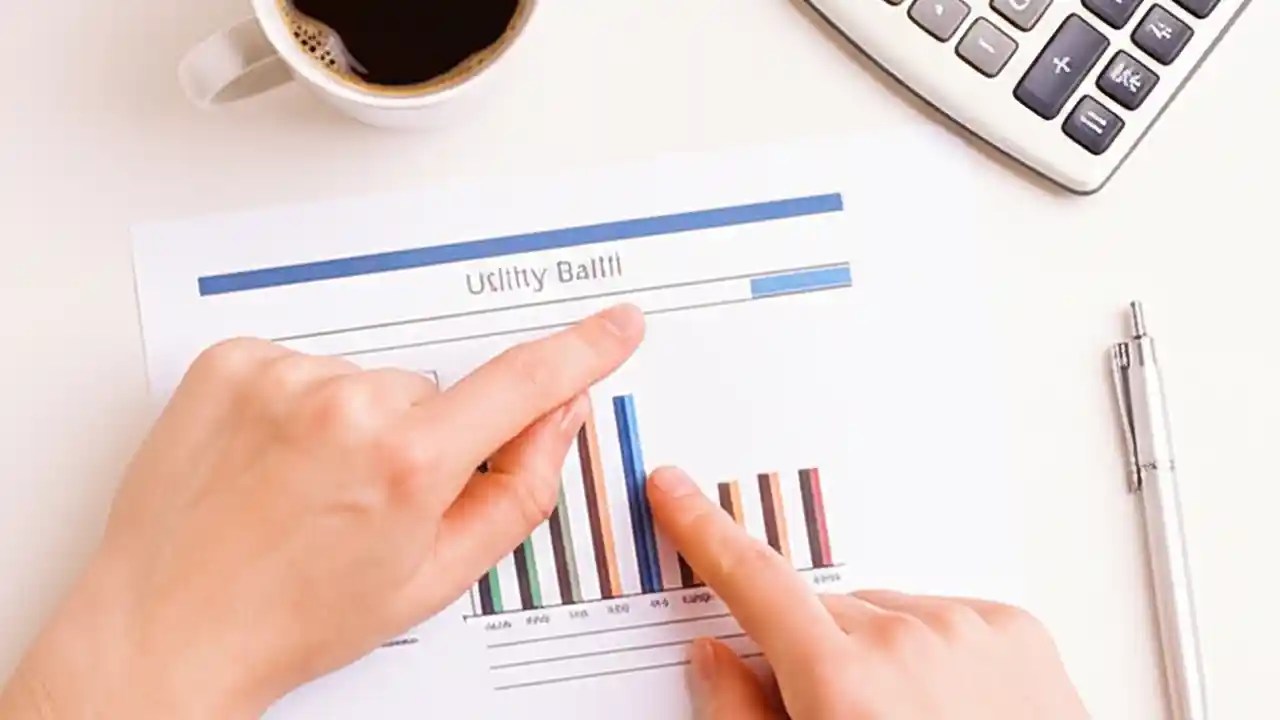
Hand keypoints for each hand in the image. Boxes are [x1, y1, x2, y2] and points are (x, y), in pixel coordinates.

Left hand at [0, 305, 643, 719]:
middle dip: (419, 435)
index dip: (582, 351)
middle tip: (365, 498)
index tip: (614, 326)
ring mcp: (281, 378)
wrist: (169, 627)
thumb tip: (554, 420)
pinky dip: (298, 404)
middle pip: (431, 391)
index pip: (524, 383)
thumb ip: (517, 490)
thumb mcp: (432, 576)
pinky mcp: (232, 361)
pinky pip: (303, 364)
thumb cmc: (291, 618)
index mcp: (407, 463)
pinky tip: (272, 459)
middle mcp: (346, 406)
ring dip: (351, 421)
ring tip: (305, 484)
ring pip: (364, 378)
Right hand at [646, 467, 1089, 719]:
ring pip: (884, 615)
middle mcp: (905, 642)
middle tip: (836, 716)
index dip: (705, 533)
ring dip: (880, 654)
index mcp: (842, 685)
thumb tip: (712, 656)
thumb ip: (740, 717)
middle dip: (815, 652)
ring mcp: (966, 630)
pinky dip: (934, 651)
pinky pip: (943, 618)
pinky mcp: (1015, 629)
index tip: (674, 491)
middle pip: (822, 616)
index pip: (752, 584)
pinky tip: (948, 707)